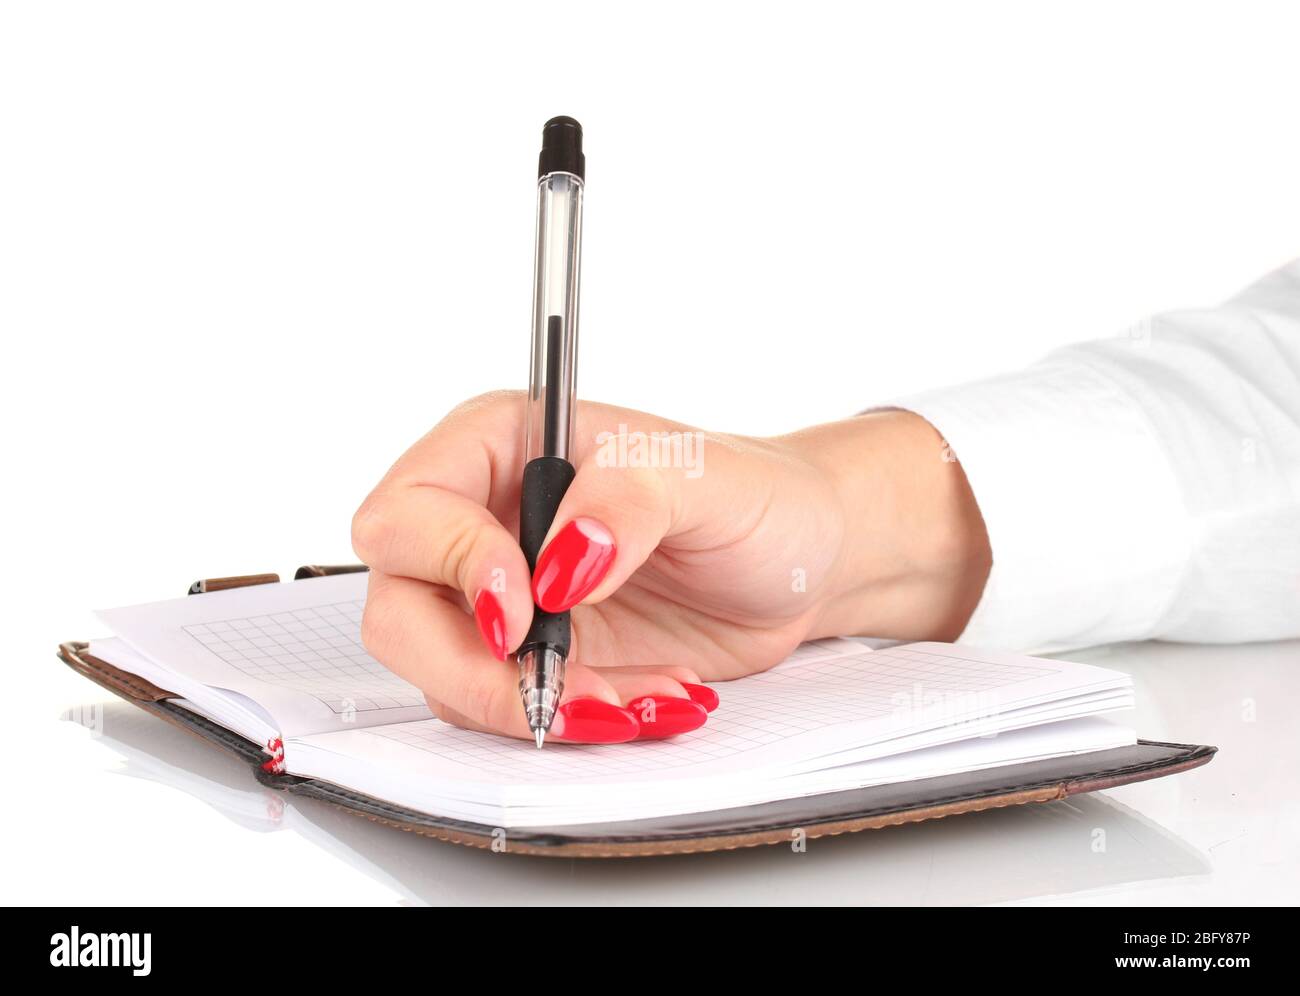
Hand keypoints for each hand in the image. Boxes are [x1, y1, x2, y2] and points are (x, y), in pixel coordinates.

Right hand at [352, 392, 989, 742]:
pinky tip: (644, 698)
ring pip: (447, 675)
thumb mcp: (701, 477)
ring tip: (631, 695)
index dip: (449, 566)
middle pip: (400, 610)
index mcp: (501, 447)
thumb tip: (560, 561)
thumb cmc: (755, 496)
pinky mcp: (539, 659)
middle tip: (551, 689)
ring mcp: (508, 599)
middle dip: (471, 669)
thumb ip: (627, 503)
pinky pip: (512, 708)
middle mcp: (488, 522)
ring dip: (534, 704)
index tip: (523, 607)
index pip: (409, 511)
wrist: (802, 565)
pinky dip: (572, 719)